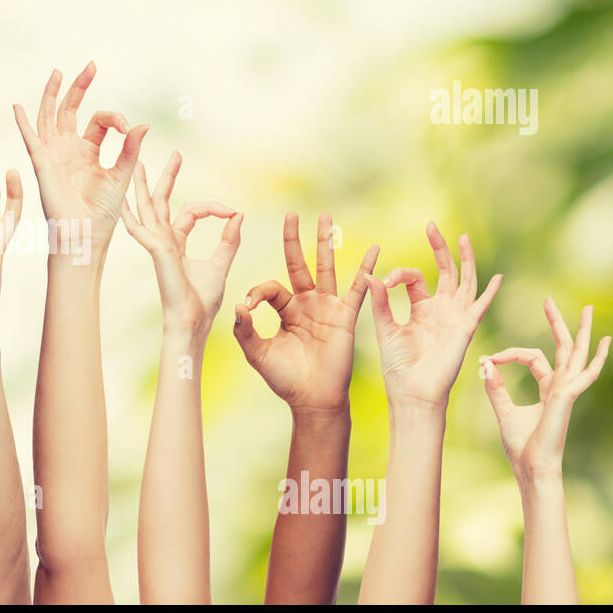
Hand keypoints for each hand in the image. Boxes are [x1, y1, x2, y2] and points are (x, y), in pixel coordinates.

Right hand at [12, 62, 146, 262]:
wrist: (86, 236)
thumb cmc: (102, 213)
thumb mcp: (121, 175)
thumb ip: (130, 149)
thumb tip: (143, 124)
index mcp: (89, 152)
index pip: (100, 121)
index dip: (115, 119)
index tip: (128, 129)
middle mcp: (69, 150)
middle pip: (71, 110)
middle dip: (80, 87)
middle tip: (91, 66)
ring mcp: (54, 155)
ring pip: (49, 117)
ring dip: (53, 94)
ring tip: (58, 72)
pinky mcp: (43, 164)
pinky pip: (30, 140)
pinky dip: (23, 123)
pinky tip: (17, 107)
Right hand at [120, 151, 241, 333]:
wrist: (193, 322)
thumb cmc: (202, 301)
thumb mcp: (220, 264)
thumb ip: (228, 240)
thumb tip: (238, 215)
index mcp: (176, 244)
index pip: (190, 213)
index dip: (212, 209)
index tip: (231, 212)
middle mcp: (163, 241)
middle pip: (161, 202)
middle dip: (167, 177)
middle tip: (175, 154)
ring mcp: (157, 245)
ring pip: (147, 208)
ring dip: (142, 184)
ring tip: (138, 161)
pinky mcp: (157, 251)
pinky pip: (140, 228)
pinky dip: (131, 214)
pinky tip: (122, 201)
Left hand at [233, 212, 378, 414]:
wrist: (312, 399)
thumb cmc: (284, 378)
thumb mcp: (257, 353)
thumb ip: (244, 330)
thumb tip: (238, 305)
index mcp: (284, 310)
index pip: (271, 287)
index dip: (258, 292)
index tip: (249, 305)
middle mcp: (306, 303)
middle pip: (299, 264)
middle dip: (294, 239)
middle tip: (291, 213)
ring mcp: (327, 307)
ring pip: (326, 268)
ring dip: (326, 242)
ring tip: (326, 216)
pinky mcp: (345, 316)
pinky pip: (358, 289)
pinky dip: (366, 269)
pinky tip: (374, 248)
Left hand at [366, 222, 501, 410]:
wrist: (412, 393)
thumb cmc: (398, 367)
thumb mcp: (385, 329)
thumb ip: (381, 302)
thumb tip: (370, 274)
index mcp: (420, 309)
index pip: (414, 278)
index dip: (399, 274)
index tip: (384, 281)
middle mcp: (440, 310)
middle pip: (444, 271)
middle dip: (439, 248)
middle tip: (431, 225)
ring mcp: (455, 317)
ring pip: (464, 281)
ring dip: (465, 259)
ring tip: (463, 237)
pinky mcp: (465, 328)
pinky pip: (480, 306)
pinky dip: (490, 292)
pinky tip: (498, 276)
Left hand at [484, 299, 610, 477]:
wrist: (531, 467)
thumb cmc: (521, 445)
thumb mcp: (503, 410)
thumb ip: (496, 387)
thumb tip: (485, 365)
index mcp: (547, 388)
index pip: (533, 357)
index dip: (510, 353)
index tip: (489, 356)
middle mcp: (561, 386)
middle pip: (561, 348)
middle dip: (557, 323)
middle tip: (549, 300)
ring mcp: (567, 392)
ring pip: (576, 355)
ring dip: (581, 332)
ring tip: (587, 310)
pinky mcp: (567, 398)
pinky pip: (583, 375)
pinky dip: (595, 359)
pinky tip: (604, 344)